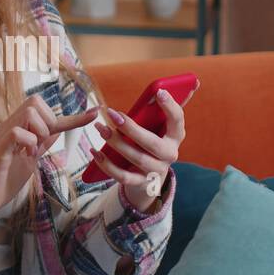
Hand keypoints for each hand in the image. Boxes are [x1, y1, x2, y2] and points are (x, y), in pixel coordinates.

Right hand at [0, 95, 98, 226]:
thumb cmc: (2, 182)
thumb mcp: (29, 162)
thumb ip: (41, 145)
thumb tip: (57, 131)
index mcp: (18, 129)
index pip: (47, 113)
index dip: (74, 116)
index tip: (95, 114)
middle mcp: (9, 127)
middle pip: (35, 101)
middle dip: (48, 121)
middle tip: (42, 145)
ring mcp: (2, 136)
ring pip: (28, 111)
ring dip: (39, 130)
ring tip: (33, 151)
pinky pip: (16, 132)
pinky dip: (28, 141)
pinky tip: (26, 156)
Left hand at [92, 78, 198, 212]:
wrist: (150, 175)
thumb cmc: (150, 140)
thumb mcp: (155, 127)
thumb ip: (154, 112)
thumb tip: (156, 91)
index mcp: (175, 136)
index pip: (178, 120)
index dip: (170, 107)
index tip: (159, 92)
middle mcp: (169, 154)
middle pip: (153, 144)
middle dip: (131, 129)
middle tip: (112, 114)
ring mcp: (156, 171)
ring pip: (137, 158)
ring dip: (116, 143)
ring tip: (100, 128)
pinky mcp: (141, 183)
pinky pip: (123, 176)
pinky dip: (107, 165)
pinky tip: (95, 152)